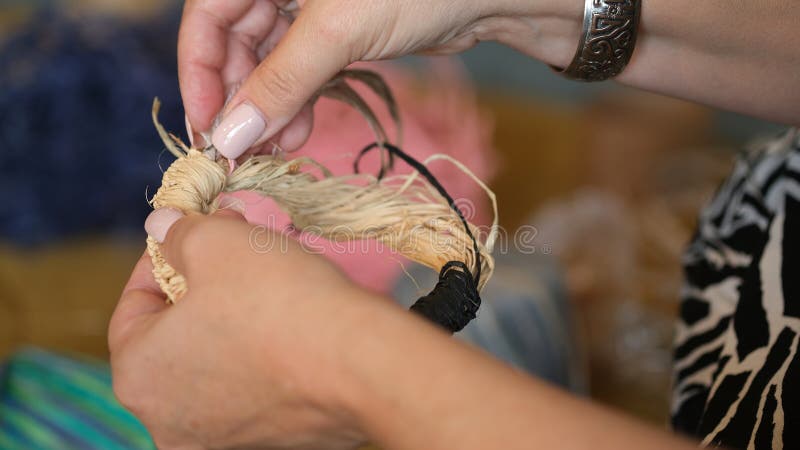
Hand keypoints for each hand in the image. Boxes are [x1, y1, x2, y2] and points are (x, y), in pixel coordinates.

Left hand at [109, 211, 376, 448]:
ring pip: (216, 360)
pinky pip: (253, 386)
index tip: (194, 233)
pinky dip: (262, 353)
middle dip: (202, 284)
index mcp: (139, 377)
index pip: (133, 305)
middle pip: (175, 335)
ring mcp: (222, 438)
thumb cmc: (277, 301)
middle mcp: (169, 421)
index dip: (162, 258)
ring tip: (269, 278)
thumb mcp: (216, 243)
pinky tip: (291, 322)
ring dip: (232, 317)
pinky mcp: (270, 440)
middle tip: (233, 247)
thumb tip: (162, 229)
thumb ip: (177, 233)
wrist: (361, 364)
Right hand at [178, 0, 578, 158]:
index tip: (208, 130)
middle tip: (245, 153)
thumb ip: (280, 81)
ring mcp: (310, 7)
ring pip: (269, 62)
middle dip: (240, 99)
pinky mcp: (339, 32)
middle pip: (234, 43)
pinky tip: (298, 132)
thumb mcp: (338, 30)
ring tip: (277, 150)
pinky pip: (301, 70)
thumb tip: (229, 137)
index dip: (199, 73)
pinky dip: (296, 102)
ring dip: (269, 109)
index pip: (207, 17)